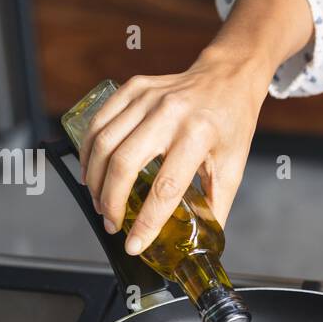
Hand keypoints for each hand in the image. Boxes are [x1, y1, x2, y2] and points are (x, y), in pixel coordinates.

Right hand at [78, 50, 268, 254]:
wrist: (227, 77)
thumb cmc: (231, 125)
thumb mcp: (233, 167)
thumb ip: (216, 207)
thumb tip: (199, 244)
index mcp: (199, 135)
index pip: (166, 187)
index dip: (147, 221)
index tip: (134, 244)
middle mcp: (170, 113)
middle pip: (125, 163)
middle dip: (112, 201)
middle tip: (112, 224)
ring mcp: (148, 97)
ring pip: (105, 143)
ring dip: (96, 180)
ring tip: (101, 204)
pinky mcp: (133, 88)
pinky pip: (100, 122)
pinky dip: (89, 151)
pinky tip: (92, 172)